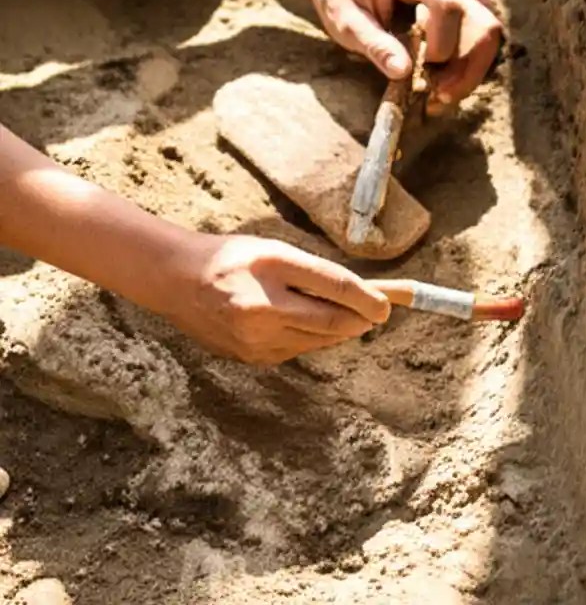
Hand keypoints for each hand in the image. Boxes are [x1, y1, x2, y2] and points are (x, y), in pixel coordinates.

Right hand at [163, 234, 390, 365]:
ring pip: (319, 339)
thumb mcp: (275, 251)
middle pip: (331, 321)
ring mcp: (255, 337)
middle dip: (361, 320)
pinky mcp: (251, 356)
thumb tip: (362, 294)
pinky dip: (314, 338)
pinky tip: (310, 325)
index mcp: (272, 266)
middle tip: (377, 314)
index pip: (334, 285)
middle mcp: (263, 305)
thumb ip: (315, 272)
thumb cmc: (233, 258)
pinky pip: (298, 349)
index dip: (367, 298)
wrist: (176, 280)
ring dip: (341, 329)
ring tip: (350, 316)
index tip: (386, 307)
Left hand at [306, 0, 502, 104]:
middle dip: (467, 66)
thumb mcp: (345, 22)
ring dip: (473, 69)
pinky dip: (470, 64)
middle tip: (439, 96)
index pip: (449, 4)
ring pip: (491, 30)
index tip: (422, 70)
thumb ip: (373, 44)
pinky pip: (483, 36)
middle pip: (483, 21)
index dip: (443, 44)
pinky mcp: (466, 5)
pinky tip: (446, 81)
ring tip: (441, 93)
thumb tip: (403, 73)